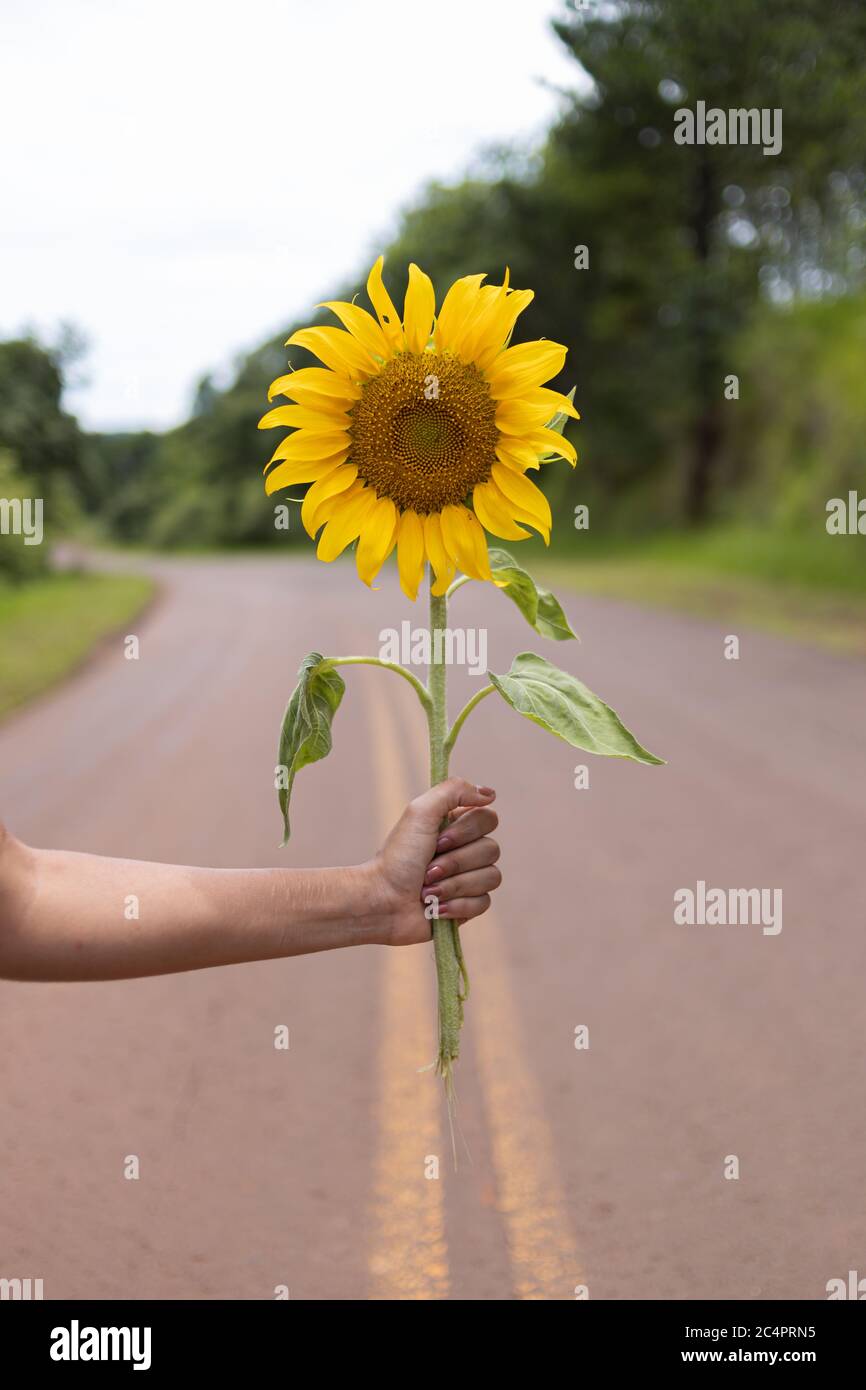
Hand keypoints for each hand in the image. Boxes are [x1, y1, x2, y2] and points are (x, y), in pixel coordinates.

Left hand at [368, 777, 500, 945]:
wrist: (382, 902)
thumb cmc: (398, 857)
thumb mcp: (420, 812)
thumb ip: (454, 790)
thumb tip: (490, 794)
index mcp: (456, 826)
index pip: (488, 819)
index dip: (466, 832)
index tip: (438, 840)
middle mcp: (466, 850)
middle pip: (491, 850)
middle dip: (455, 862)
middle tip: (427, 869)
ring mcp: (470, 879)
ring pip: (491, 877)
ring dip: (454, 885)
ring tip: (428, 890)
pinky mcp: (469, 906)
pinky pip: (484, 902)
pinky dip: (457, 905)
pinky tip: (437, 906)